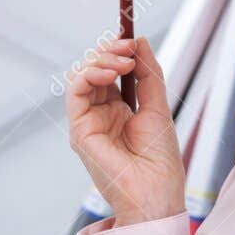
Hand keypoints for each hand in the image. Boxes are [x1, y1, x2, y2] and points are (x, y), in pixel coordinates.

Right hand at [64, 35, 185, 226]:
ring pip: (80, 76)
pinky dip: (90, 74)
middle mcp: (99, 115)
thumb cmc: (160, 161)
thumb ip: (148, 74)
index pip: (109, 72)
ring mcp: (88, 122)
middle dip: (109, 52)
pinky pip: (75, 91)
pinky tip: (111, 72)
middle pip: (93, 70)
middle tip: (129, 48)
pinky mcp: (79, 130)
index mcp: (118, 111)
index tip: (132, 40)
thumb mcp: (158, 107)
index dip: (117, 53)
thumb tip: (139, 41)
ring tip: (124, 61)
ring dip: (100, 60)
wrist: (156, 193)